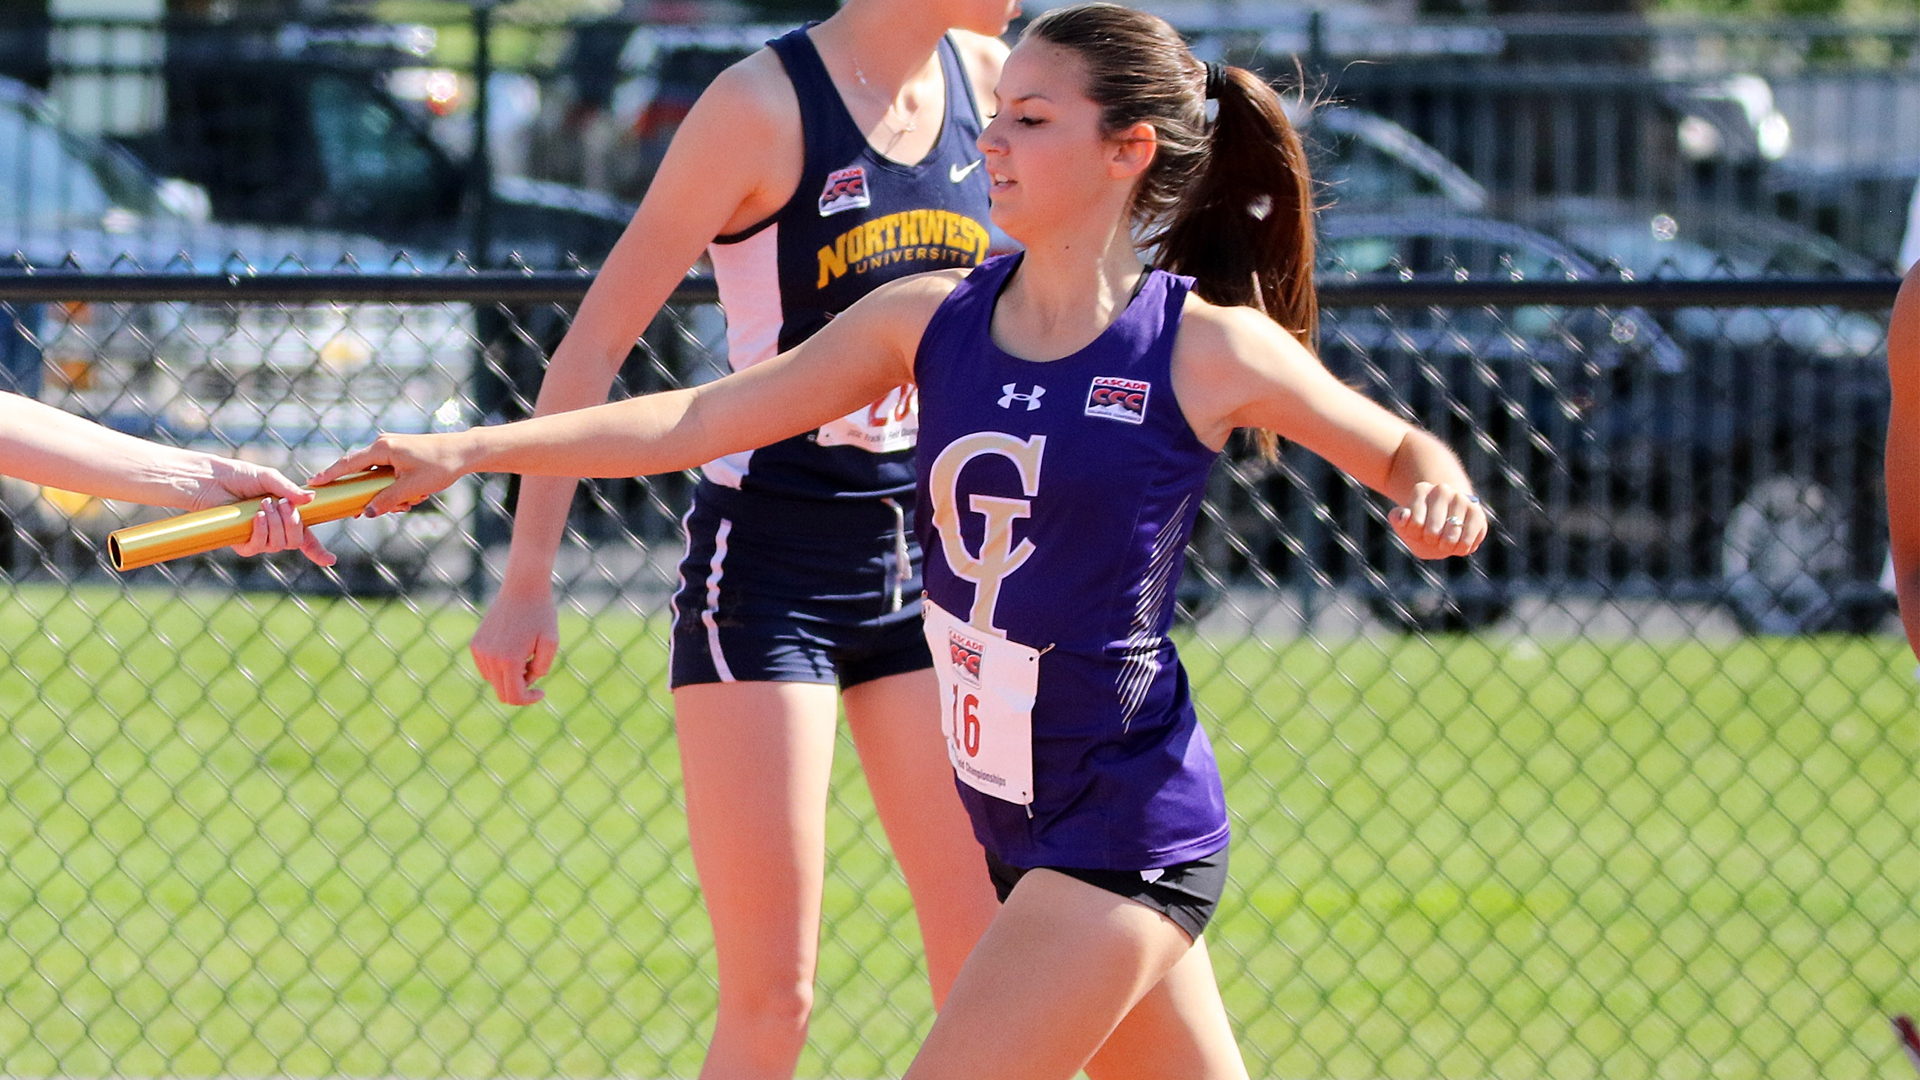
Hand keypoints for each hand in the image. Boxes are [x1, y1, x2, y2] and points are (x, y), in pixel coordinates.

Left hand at [195, 457, 335, 565]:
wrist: (211, 479)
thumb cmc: (239, 476)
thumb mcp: (269, 478)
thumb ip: (290, 489)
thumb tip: (312, 499)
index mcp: (285, 517)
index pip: (305, 538)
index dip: (319, 552)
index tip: (331, 560)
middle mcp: (274, 531)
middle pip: (295, 541)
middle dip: (294, 523)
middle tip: (284, 504)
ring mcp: (258, 538)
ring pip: (278, 544)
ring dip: (275, 523)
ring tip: (264, 504)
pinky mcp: (240, 542)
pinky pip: (258, 547)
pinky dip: (261, 531)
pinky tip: (258, 517)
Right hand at [310, 432, 470, 516]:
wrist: (464, 452)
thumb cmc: (440, 466)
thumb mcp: (412, 488)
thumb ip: (386, 500)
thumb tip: (365, 512)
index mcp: (382, 448)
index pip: (348, 463)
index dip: (329, 475)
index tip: (312, 483)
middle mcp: (383, 444)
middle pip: (361, 472)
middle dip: (366, 494)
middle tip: (365, 510)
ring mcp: (392, 447)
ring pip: (377, 476)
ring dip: (388, 493)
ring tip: (409, 502)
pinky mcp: (400, 453)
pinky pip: (388, 473)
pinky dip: (395, 487)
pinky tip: (413, 497)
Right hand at [471, 584, 561, 705]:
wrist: (522, 589)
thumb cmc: (541, 615)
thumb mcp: (551, 642)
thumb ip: (541, 668)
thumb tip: (526, 682)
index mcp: (509, 660)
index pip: (514, 696)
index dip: (529, 699)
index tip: (541, 692)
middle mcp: (490, 658)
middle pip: (502, 692)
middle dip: (520, 687)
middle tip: (534, 667)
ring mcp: (479, 651)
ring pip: (494, 681)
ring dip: (510, 676)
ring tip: (525, 653)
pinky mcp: (475, 644)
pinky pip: (487, 668)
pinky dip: (500, 667)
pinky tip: (512, 648)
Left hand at [1388, 482, 1486, 559]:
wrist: (1446, 527)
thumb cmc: (1422, 529)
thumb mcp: (1405, 527)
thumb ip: (1398, 521)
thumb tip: (1405, 515)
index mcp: (1421, 490)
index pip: (1414, 523)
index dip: (1415, 535)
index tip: (1417, 530)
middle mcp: (1442, 490)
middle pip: (1433, 531)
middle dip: (1431, 541)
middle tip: (1432, 538)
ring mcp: (1461, 499)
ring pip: (1451, 535)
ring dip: (1447, 546)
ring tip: (1445, 542)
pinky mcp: (1477, 511)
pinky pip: (1468, 538)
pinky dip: (1462, 548)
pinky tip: (1458, 544)